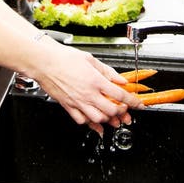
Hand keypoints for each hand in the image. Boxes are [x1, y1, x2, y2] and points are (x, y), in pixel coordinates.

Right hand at [30, 42, 144, 130]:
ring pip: (99, 119)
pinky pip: (82, 121)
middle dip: (122, 112)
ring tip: (112, 116)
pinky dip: (91, 124)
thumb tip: (121, 79)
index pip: (120, 95)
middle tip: (125, 110)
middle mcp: (88, 94)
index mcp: (96, 81)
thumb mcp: (91, 60)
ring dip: (108, 119)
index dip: (133, 101)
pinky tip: (96, 123)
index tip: (139, 104)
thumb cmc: (64, 58)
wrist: (44, 63)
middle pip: (112, 111)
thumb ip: (108, 71)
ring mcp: (78, 102)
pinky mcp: (68, 106)